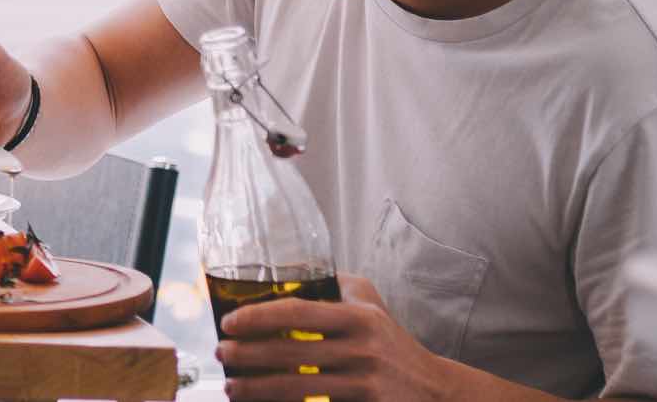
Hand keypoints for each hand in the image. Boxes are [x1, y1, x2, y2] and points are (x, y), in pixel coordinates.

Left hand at [219, 276, 459, 401]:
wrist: (434, 391)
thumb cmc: (393, 343)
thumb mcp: (374, 305)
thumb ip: (338, 285)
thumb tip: (291, 267)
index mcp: (359, 318)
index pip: (297, 311)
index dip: (257, 316)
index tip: (229, 322)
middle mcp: (362, 349)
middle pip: (288, 352)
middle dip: (246, 354)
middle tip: (222, 354)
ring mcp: (363, 384)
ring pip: (294, 388)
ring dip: (255, 389)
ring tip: (232, 386)